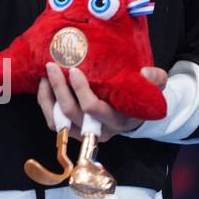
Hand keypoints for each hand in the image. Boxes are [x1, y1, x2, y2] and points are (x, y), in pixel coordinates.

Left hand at [38, 63, 169, 141]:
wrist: (131, 114)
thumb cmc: (138, 99)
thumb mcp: (151, 89)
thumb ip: (155, 80)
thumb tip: (148, 72)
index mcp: (118, 121)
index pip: (94, 109)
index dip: (81, 90)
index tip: (74, 69)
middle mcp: (99, 130)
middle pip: (72, 113)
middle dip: (60, 88)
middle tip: (52, 66)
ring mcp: (83, 132)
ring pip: (59, 120)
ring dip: (49, 96)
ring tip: (45, 74)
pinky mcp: (71, 130)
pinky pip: (53, 121)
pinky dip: (45, 103)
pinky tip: (44, 85)